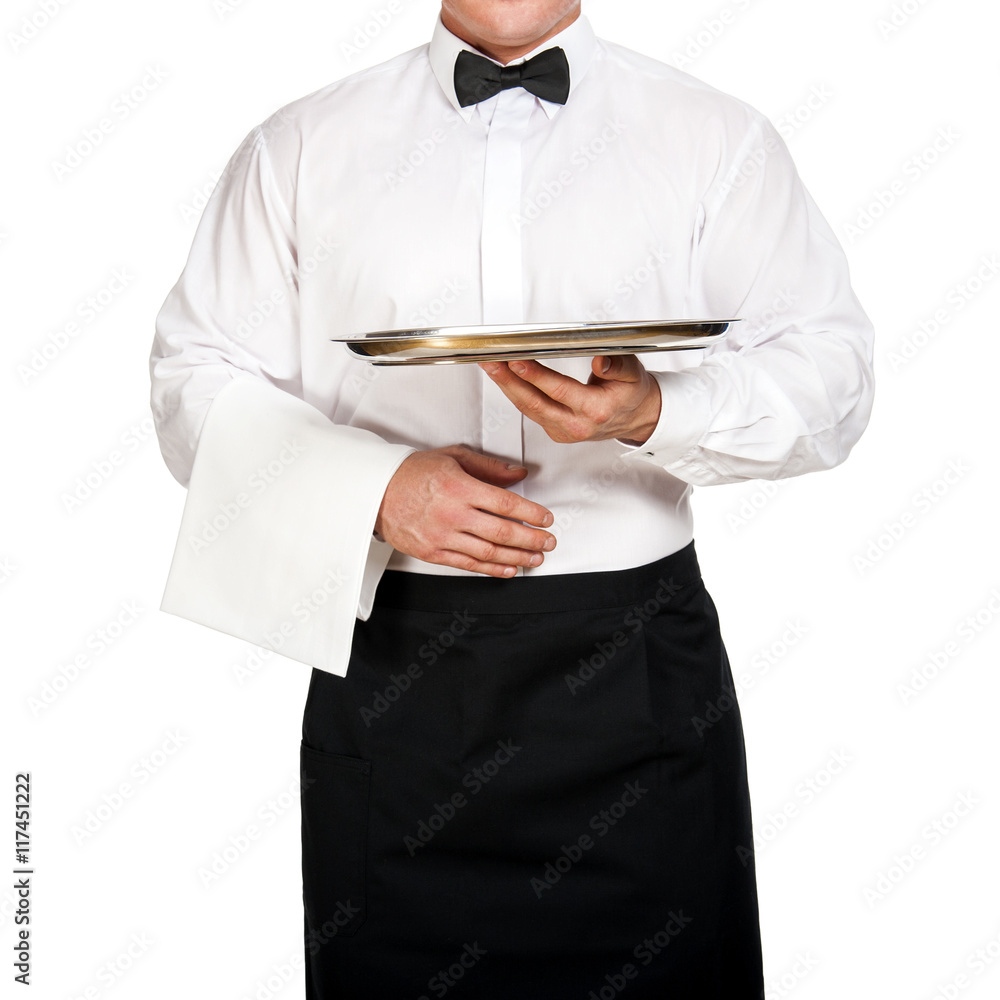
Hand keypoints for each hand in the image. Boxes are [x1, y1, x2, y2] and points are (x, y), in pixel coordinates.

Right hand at [375, 445, 555, 577]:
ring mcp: (442, 536)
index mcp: (459, 487)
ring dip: (517, 556)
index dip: (531, 513)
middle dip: (531, 538)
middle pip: (502, 532)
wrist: (376, 492)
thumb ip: (489, 467)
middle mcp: (452, 514)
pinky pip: (468, 564)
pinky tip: (510, 568)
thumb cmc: (413, 472)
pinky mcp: (433, 552)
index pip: (505, 504)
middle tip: (548, 541)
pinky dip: (492, 569)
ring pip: (488, 552)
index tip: (546, 518)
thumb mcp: (453, 457)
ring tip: (535, 557)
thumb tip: (519, 474)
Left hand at [479, 355, 661, 444]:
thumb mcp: (634, 372)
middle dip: (509, 380)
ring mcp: (563, 432)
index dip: (535, 376)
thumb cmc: (632, 392)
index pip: (559, 391)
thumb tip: (600, 361)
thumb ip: (618, 365)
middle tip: (491, 361)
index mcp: (596, 410)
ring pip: (528, 409)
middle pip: (534, 403)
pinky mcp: (556, 433)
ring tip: (491, 365)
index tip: (517, 361)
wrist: (636, 417)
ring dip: (507, 386)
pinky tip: (505, 378)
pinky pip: (531, 413)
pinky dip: (516, 394)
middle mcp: (577, 425)